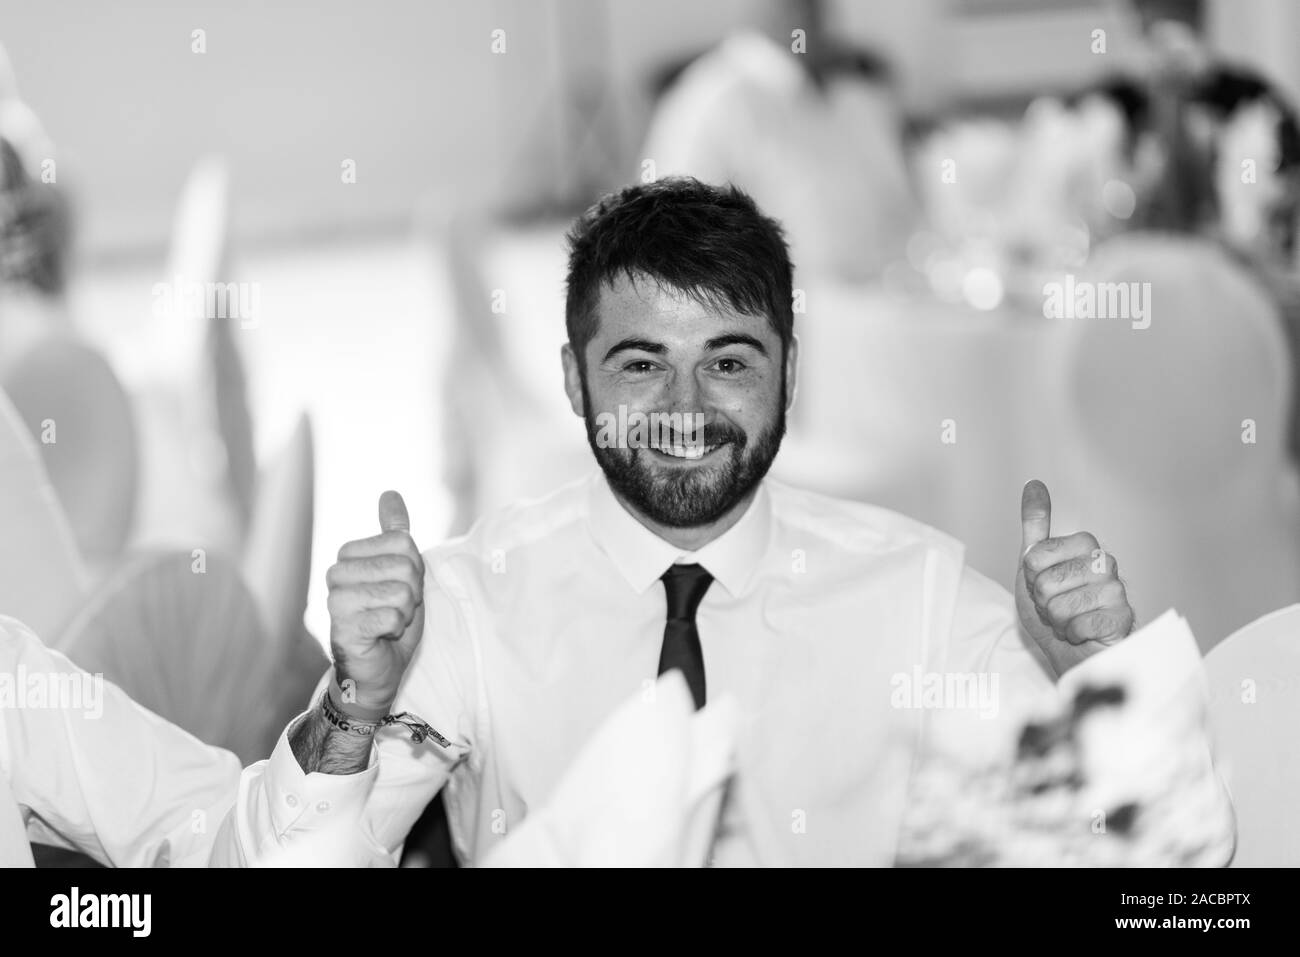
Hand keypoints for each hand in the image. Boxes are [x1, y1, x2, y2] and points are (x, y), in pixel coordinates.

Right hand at [325, 491, 424, 717]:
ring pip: (400, 591)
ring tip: (388, 622)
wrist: (377, 667)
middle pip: (405, 565)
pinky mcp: (342, 627)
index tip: (400, 588)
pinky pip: (391, 615)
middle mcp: (335, 573)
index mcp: (348, 555)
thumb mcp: (401, 570)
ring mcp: (335, 601)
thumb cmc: (389, 617)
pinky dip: (396, 629)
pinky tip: (381, 636)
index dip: (415, 569)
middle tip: (395, 609)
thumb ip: (394, 533)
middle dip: (412, 592)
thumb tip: (390, 493)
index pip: (405, 543)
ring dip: (405, 612)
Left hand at [1014, 479, 1134, 675]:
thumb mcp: (1035, 565)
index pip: (1034, 557)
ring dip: (1058, 621)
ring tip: (1072, 620)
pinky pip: (1078, 625)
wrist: (1076, 654)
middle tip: (1060, 607)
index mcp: (1085, 545)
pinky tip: (1085, 633)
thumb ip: (1035, 525)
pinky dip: (1073, 635)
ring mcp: (1117, 590)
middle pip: (1045, 582)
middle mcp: (1105, 562)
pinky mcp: (1123, 619)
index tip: (1046, 586)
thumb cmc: (1057, 610)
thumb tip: (1034, 484)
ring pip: (1060, 605)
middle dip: (1044, 602)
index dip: (1032, 579)